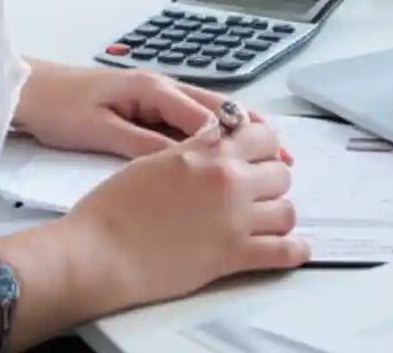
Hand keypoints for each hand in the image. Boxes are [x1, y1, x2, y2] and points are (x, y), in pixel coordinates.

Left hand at [14, 60, 292, 163]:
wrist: (31, 92)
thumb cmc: (60, 108)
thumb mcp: (100, 130)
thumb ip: (142, 144)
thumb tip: (182, 160)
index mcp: (153, 89)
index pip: (206, 116)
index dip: (237, 139)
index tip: (263, 160)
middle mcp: (163, 88)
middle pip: (221, 110)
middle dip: (256, 133)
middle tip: (283, 157)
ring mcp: (160, 96)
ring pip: (212, 114)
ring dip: (243, 134)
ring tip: (271, 155)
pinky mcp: (152, 107)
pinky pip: (194, 121)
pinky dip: (219, 136)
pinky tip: (232, 154)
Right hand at [64, 119, 310, 306]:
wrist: (98, 252)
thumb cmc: (113, 208)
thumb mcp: (156, 159)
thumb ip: (195, 149)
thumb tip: (218, 141)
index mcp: (209, 153)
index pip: (264, 136)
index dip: (263, 147)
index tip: (259, 157)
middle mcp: (229, 180)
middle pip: (280, 173)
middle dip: (270, 182)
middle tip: (255, 193)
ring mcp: (236, 219)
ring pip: (287, 210)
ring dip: (278, 215)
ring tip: (265, 221)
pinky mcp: (234, 255)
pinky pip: (283, 251)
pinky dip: (293, 251)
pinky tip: (294, 249)